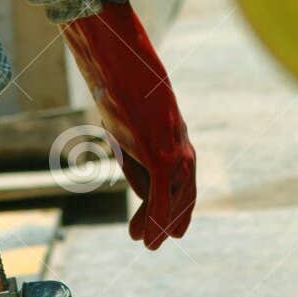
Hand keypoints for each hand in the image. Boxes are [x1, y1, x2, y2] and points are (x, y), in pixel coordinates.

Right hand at [63, 0, 195, 249]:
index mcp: (171, 128)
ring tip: (150, 245)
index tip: (163, 217)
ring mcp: (172, 146)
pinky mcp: (162, 152)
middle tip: (162, 240)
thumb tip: (123, 148)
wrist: (114, 51)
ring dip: (164, 223)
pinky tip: (149, 237)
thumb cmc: (118, 69)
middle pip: (184, 187)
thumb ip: (131, 128)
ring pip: (176, 195)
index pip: (177, 171)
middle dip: (175, 214)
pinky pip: (164, 195)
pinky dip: (159, 219)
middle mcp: (178, 139)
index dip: (173, 197)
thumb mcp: (126, 103)